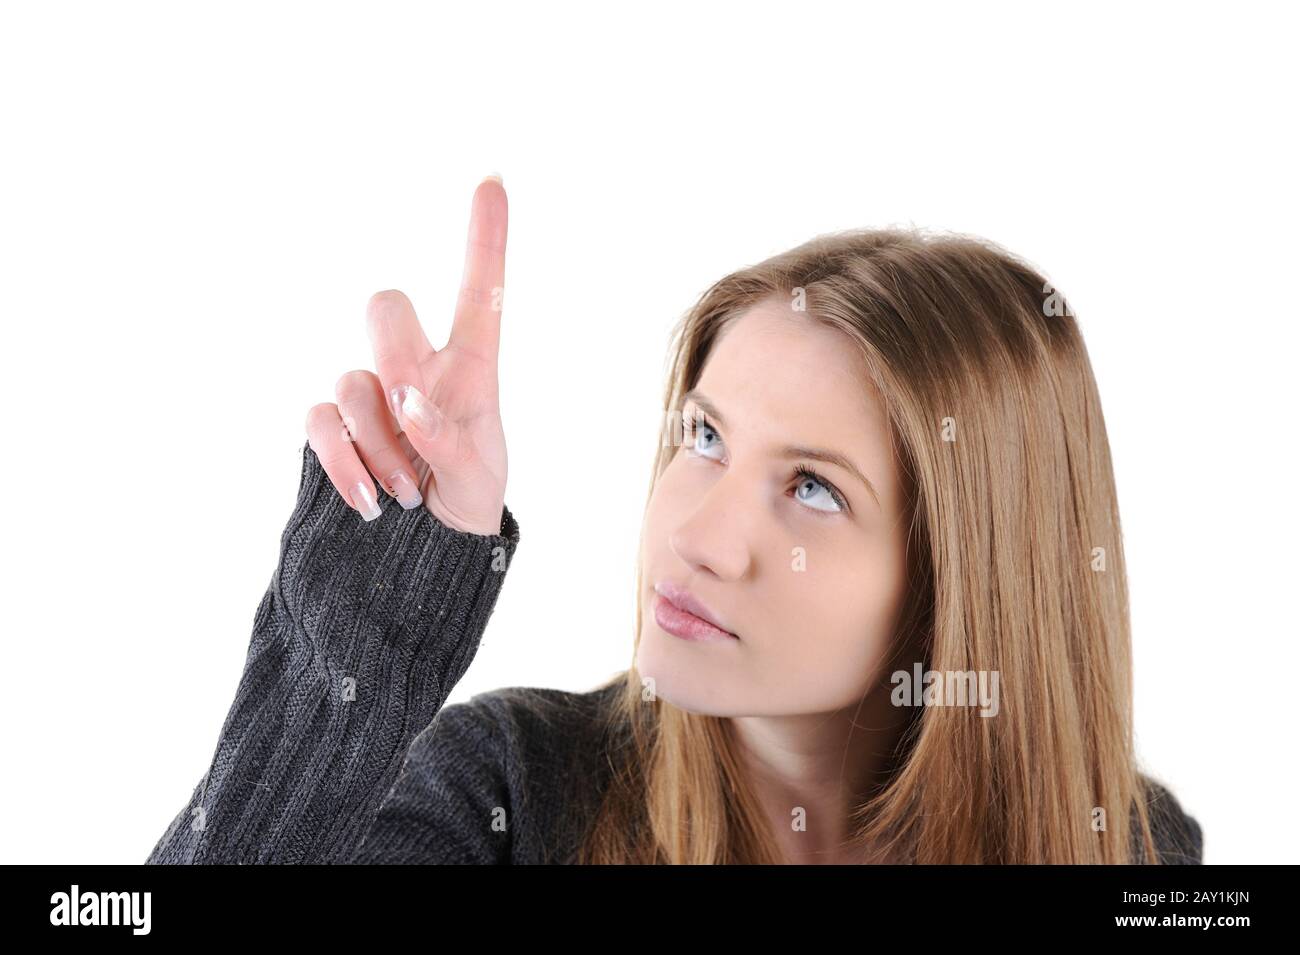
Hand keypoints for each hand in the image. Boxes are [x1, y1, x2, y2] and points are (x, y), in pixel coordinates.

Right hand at [305, 176, 509, 535]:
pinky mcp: (333, 428)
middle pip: (384, 307)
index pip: (478, 293)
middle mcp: (414, 367)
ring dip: (376, 438)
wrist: (425, 555)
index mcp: (470, 367)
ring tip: (408, 491)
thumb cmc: (467, 501)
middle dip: (390, 347)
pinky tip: (370, 500)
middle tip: (410, 410)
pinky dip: (342, 460)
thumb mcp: (479, 479)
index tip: (494, 180)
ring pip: (349, 379)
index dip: (485, 238)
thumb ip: (450, 442)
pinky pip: (320, 421)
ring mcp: (369, 396)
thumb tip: (406, 404)